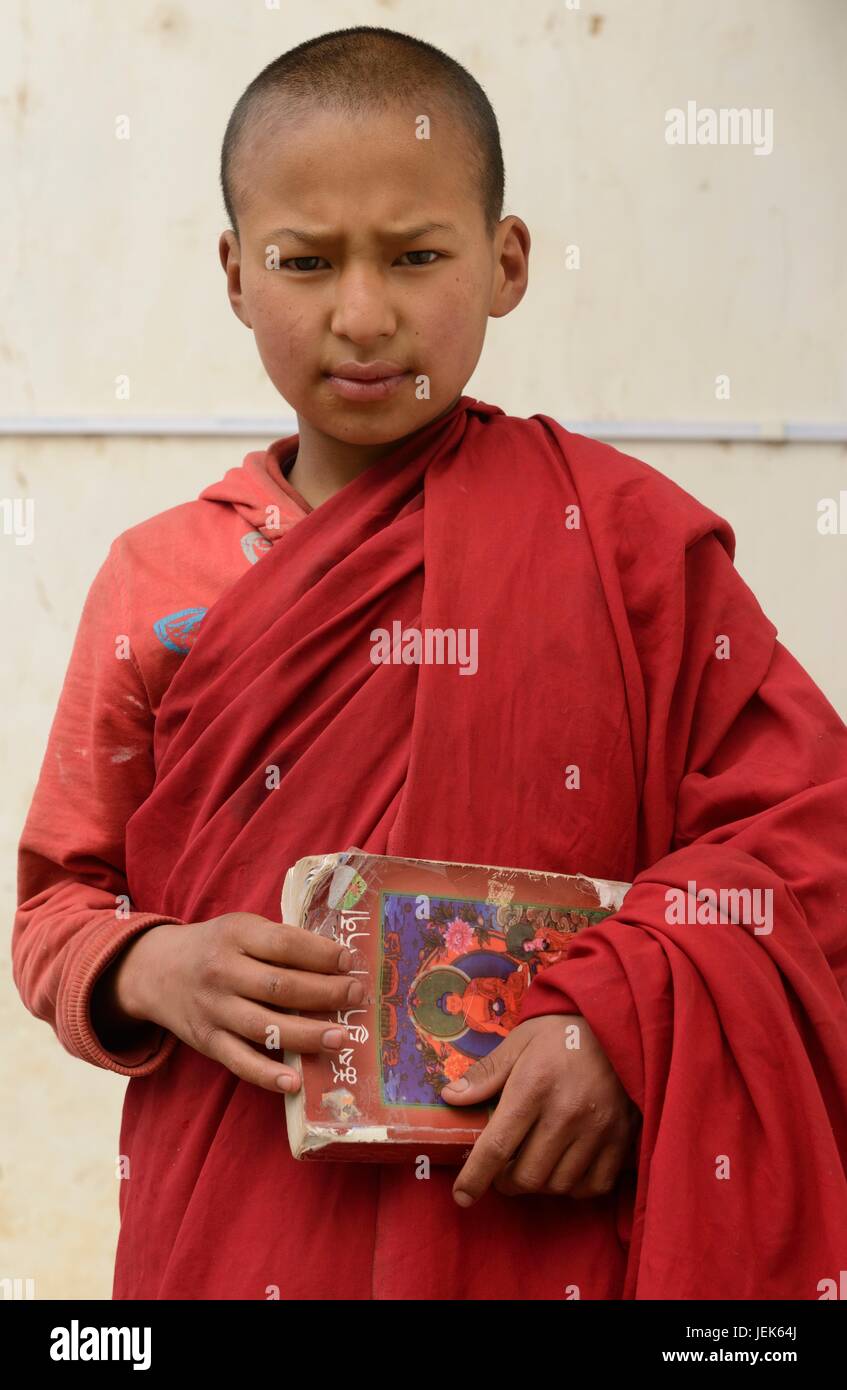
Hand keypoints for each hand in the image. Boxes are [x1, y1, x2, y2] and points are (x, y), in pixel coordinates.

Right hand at [104, 913, 364, 1093]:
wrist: (154, 970)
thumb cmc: (215, 946)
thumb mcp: (241, 928)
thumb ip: (279, 941)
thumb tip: (337, 962)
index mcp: (236, 934)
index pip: (284, 945)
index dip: (320, 954)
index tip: (349, 961)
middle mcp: (223, 972)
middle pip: (280, 987)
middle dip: (325, 993)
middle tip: (357, 997)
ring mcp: (214, 1009)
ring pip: (265, 1027)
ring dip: (307, 1035)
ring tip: (341, 1038)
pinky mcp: (207, 1041)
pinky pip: (240, 1062)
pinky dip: (268, 1075)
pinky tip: (296, 1082)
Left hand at [440, 1014, 639, 1205]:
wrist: (620, 1026)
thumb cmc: (562, 1035)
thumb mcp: (520, 1042)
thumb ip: (487, 1073)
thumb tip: (451, 1097)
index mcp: (534, 1086)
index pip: (497, 1146)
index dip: (475, 1177)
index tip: (462, 1195)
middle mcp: (567, 1112)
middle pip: (527, 1175)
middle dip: (506, 1181)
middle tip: (502, 1170)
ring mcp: (598, 1129)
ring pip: (558, 1185)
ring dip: (539, 1183)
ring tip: (533, 1163)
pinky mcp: (622, 1139)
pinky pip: (593, 1186)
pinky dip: (574, 1186)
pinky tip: (564, 1166)